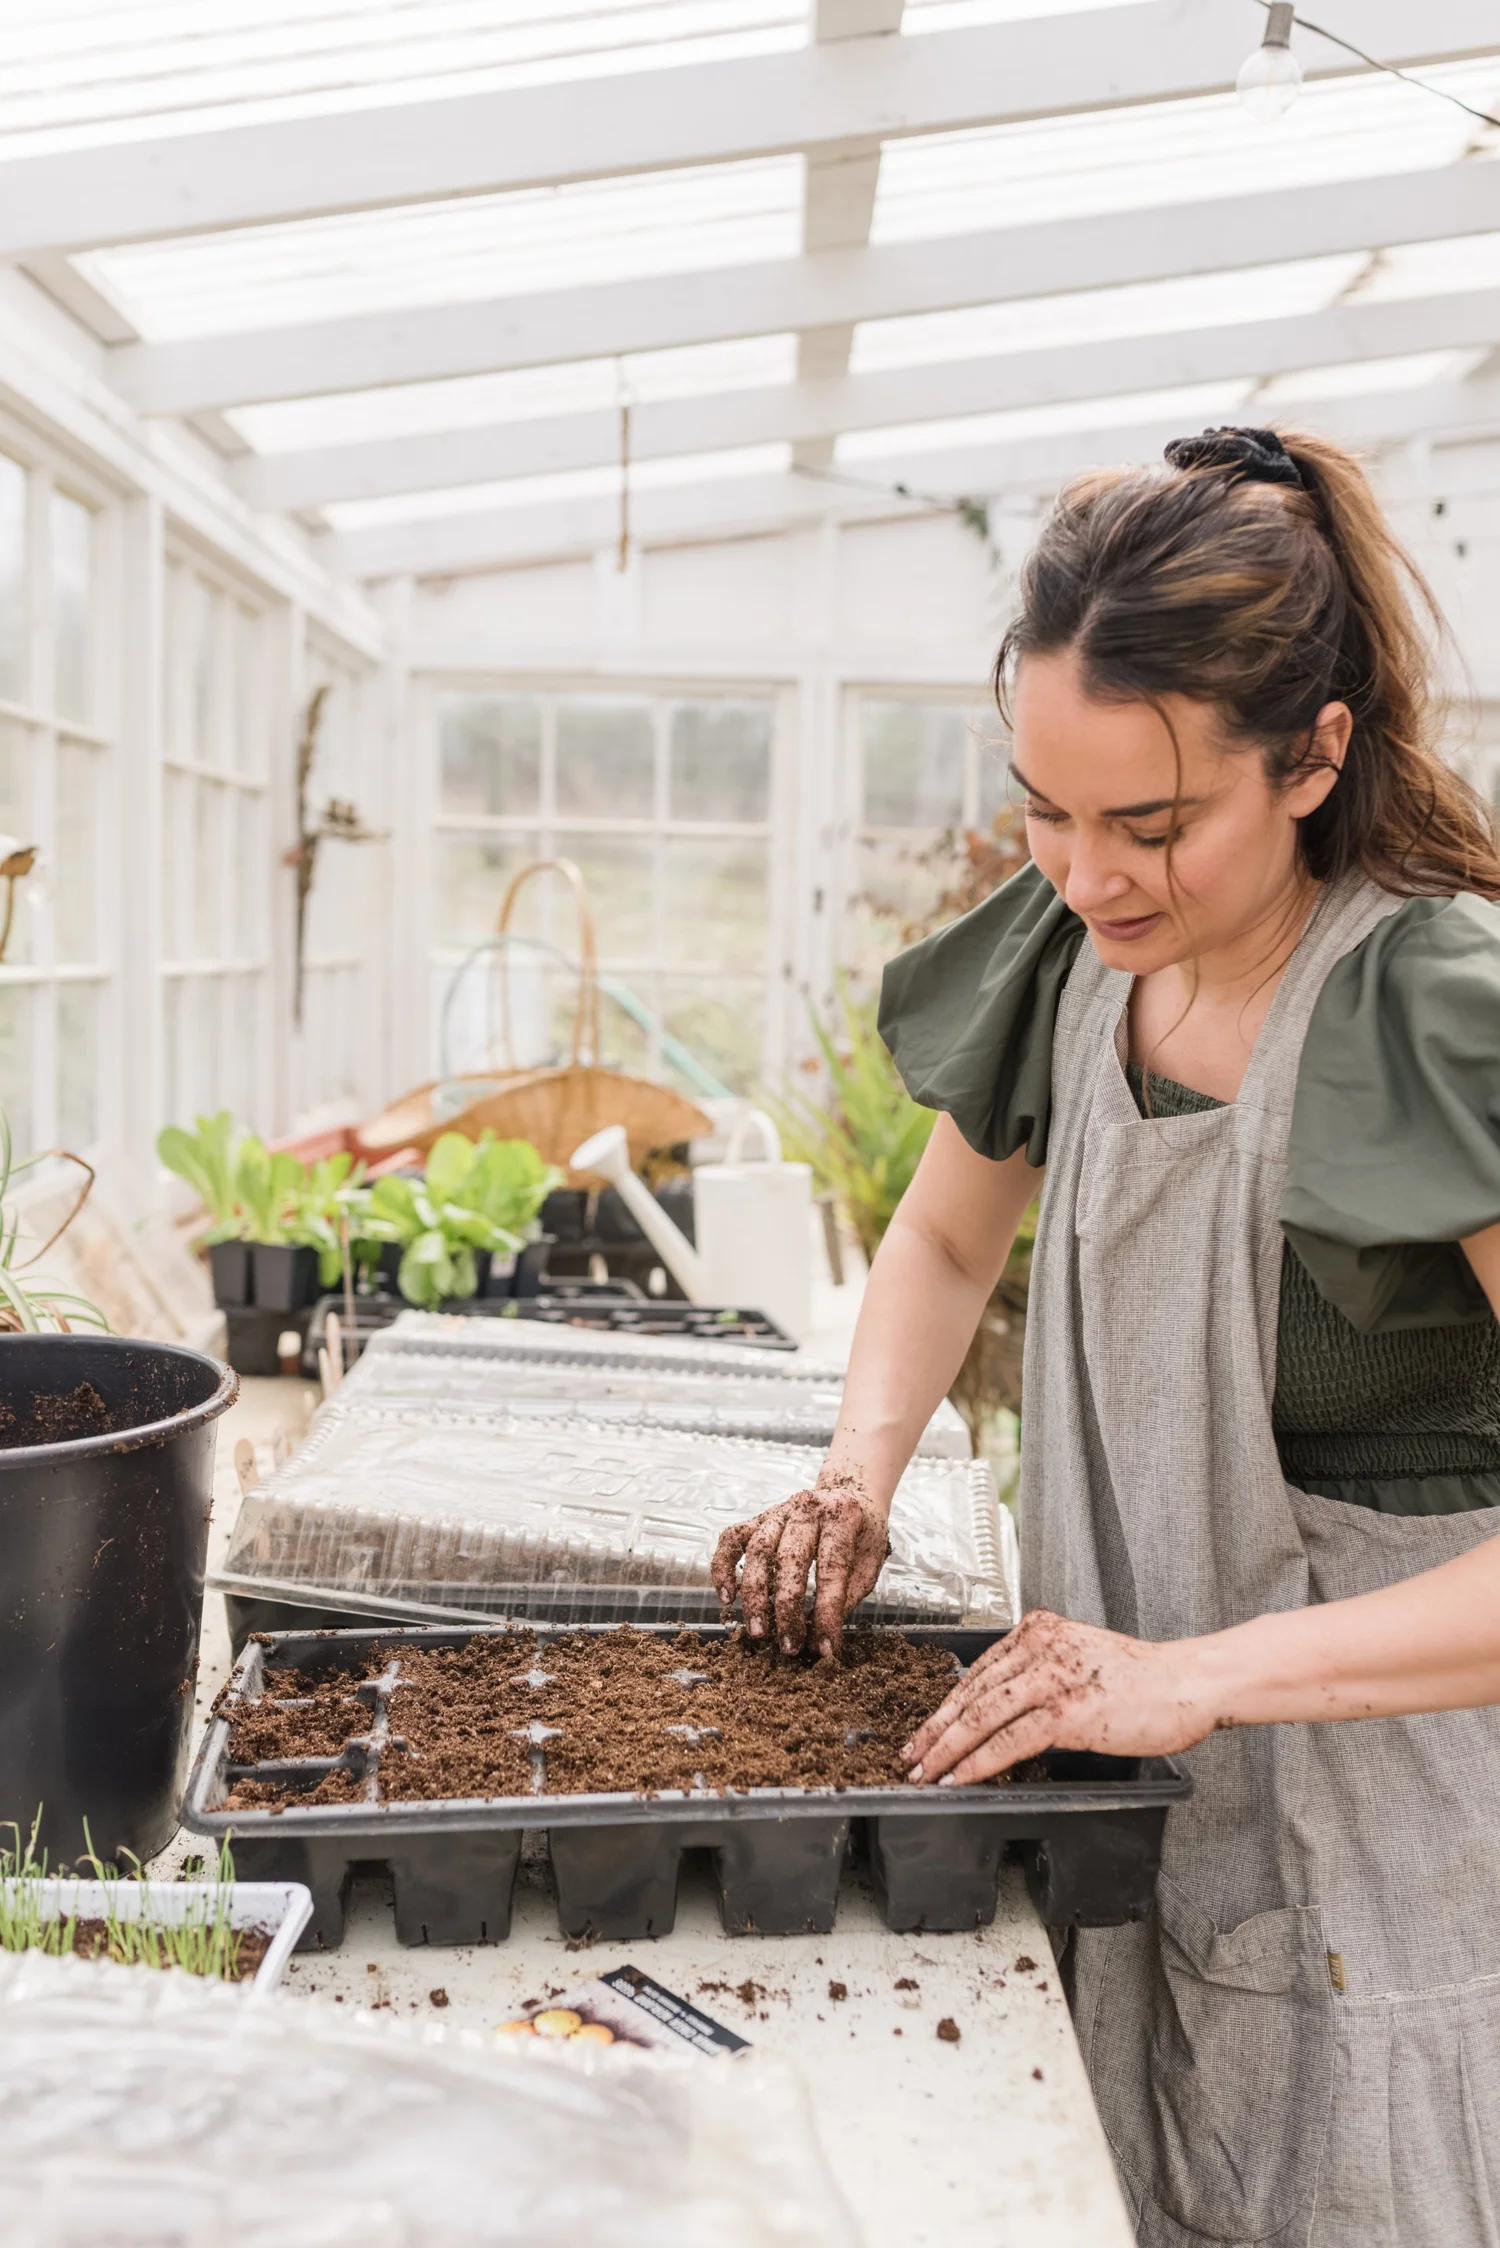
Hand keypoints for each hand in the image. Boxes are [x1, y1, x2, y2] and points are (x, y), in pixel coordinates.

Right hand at [710, 1487, 890, 1656]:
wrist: (850, 1492)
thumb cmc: (862, 1535)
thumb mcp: (870, 1562)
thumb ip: (846, 1596)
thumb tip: (817, 1639)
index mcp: (842, 1515)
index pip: (831, 1569)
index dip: (828, 1612)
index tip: (825, 1647)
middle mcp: (807, 1507)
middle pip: (789, 1559)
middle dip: (786, 1608)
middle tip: (788, 1645)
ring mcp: (778, 1510)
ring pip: (757, 1551)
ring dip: (755, 1595)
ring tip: (758, 1632)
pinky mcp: (758, 1517)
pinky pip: (731, 1539)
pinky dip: (723, 1566)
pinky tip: (726, 1596)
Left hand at [903, 1609, 1219, 1783]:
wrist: (1188, 1683)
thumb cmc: (1140, 1679)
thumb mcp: (1078, 1659)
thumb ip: (1038, 1673)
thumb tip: (996, 1710)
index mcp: (1038, 1630)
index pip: (976, 1672)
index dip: (944, 1706)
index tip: (923, 1731)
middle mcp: (1039, 1646)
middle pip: (971, 1692)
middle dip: (934, 1730)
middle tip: (908, 1756)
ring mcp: (1053, 1677)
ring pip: (981, 1715)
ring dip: (946, 1749)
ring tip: (924, 1773)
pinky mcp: (1069, 1711)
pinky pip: (1009, 1740)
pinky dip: (978, 1762)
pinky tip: (959, 1778)